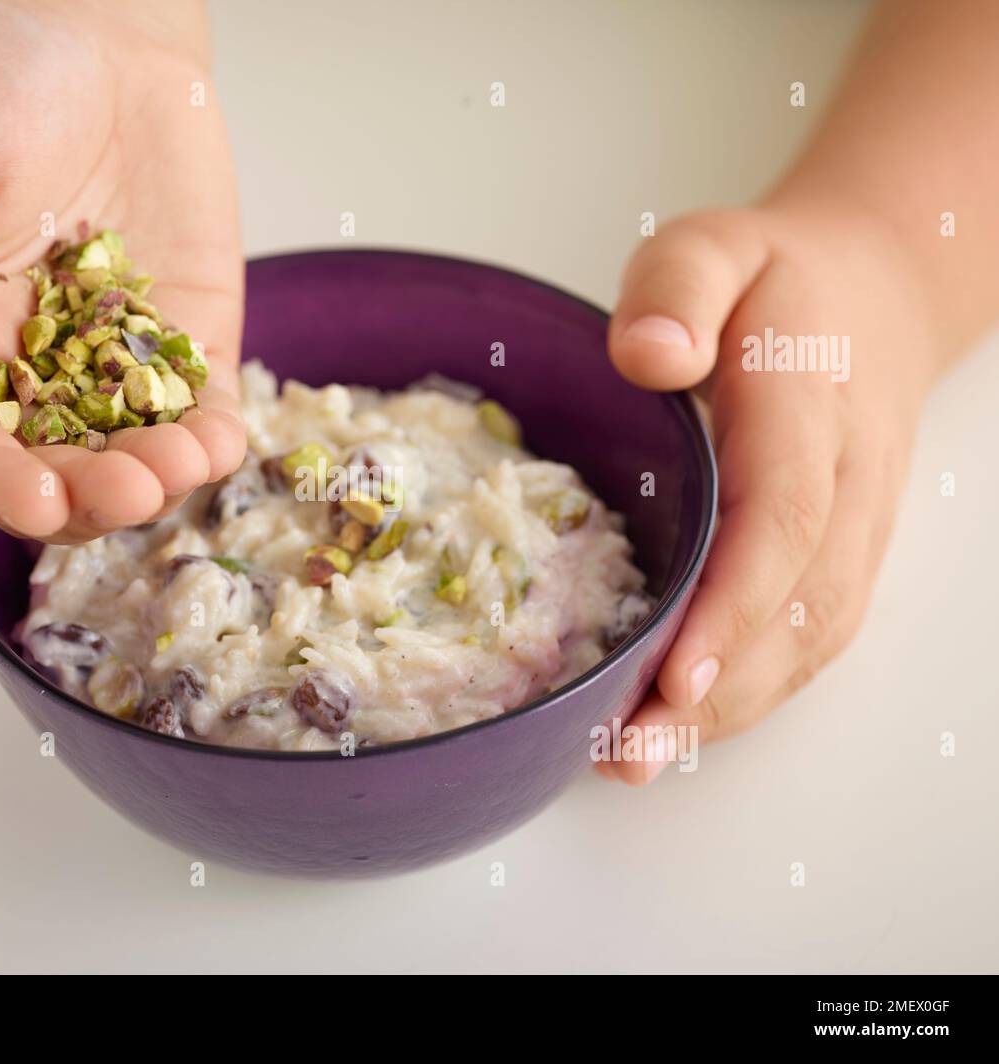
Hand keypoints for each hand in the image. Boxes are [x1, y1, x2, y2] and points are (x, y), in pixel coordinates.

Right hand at [0, 0, 244, 542]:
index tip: (34, 501)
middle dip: (84, 495)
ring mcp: (104, 368)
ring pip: (120, 459)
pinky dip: (208, 441)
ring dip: (151, 481)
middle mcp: (17, 371)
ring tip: (178, 465)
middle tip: (126, 493)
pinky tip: (217, 444)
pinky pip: (194, 415)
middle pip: (41, 470)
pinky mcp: (177, 350)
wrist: (102, 46)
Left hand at [600, 203, 937, 782]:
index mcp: (811, 408)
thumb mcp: (715, 247)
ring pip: (807, 640)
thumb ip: (680, 288)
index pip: (784, 521)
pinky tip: (684, 724)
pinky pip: (807, 636)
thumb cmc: (771, 279)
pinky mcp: (839, 555)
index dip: (733, 607)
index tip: (674, 676)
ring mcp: (853, 530)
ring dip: (729, 712)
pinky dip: (749, 691)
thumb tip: (649, 356)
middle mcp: (846, 486)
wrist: (871, 292)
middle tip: (625, 753)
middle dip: (717, 693)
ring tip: (635, 759)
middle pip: (797, 608)